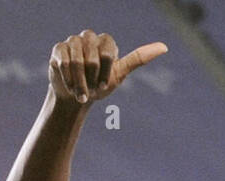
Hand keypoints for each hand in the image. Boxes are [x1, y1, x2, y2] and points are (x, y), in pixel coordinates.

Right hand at [49, 30, 167, 104]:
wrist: (76, 97)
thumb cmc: (99, 86)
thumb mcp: (119, 74)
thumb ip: (139, 58)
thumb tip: (165, 47)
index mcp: (106, 42)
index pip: (108, 54)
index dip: (105, 74)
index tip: (104, 85)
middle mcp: (89, 38)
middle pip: (92, 59)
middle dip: (91, 81)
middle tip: (91, 89)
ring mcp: (73, 42)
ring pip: (76, 62)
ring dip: (79, 84)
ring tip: (80, 93)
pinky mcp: (59, 49)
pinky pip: (63, 63)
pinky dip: (68, 80)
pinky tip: (70, 86)